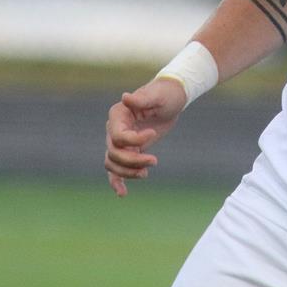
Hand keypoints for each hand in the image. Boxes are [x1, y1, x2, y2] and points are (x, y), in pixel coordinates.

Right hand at [104, 78, 184, 196]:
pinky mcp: (129, 149)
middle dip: (133, 161)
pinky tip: (123, 193)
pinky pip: (116, 168)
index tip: (154, 134)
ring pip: (113, 163)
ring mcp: (120, 140)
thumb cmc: (165, 94)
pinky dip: (117, 181)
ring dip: (128, 172)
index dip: (134, 140)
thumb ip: (141, 99)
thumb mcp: (157, 95)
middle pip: (114, 153)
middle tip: (154, 160)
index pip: (118, 136)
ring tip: (146, 173)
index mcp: (118, 114)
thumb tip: (125, 97)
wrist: (172, 99)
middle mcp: (114, 128)